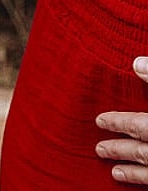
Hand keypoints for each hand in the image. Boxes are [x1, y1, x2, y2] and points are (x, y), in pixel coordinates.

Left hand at [96, 57, 147, 183]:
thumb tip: (134, 63)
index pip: (140, 125)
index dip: (119, 123)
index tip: (99, 121)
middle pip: (145, 151)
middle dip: (121, 150)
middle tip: (98, 149)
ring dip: (135, 173)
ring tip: (114, 173)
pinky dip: (147, 182)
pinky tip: (137, 181)